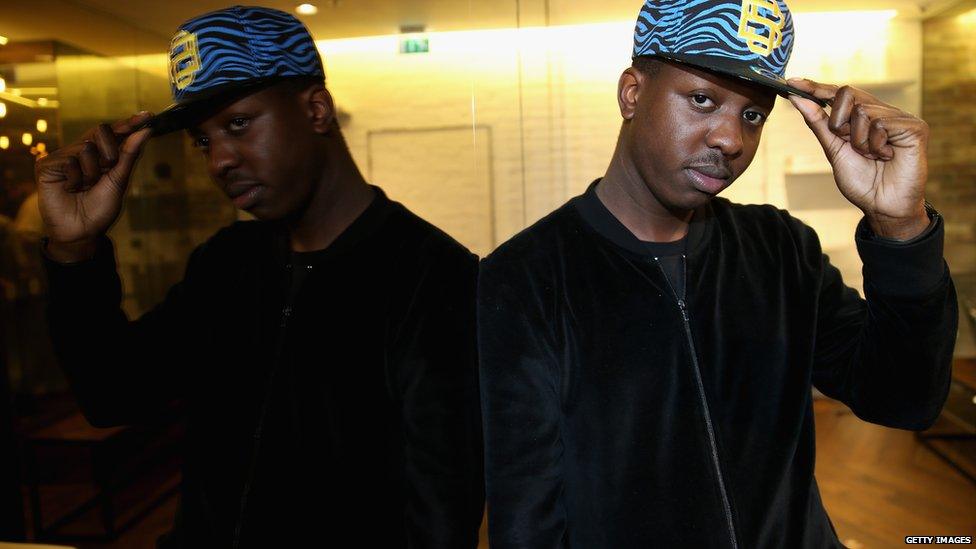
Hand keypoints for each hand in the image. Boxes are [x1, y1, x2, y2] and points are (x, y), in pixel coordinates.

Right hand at [35, 112, 152, 260]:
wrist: (82, 232)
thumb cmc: (100, 209)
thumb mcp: (119, 180)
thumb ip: (129, 155)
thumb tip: (146, 130)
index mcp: (100, 155)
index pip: (114, 133)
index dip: (129, 123)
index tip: (148, 116)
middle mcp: (81, 151)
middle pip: (101, 131)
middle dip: (110, 154)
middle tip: (104, 174)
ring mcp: (63, 157)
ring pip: (86, 147)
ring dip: (92, 172)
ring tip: (84, 187)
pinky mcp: (47, 165)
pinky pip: (69, 161)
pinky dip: (75, 179)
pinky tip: (69, 190)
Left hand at [787, 79, 929, 239]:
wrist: (882, 207)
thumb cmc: (862, 182)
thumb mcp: (834, 150)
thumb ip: (819, 124)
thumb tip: (798, 98)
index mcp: (863, 117)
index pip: (838, 94)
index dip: (816, 87)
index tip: (791, 82)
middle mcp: (883, 112)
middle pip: (848, 94)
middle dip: (838, 122)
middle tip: (850, 145)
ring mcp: (900, 118)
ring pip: (863, 111)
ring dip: (858, 140)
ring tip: (872, 156)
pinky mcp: (914, 127)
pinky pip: (882, 123)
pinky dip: (876, 145)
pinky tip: (886, 157)